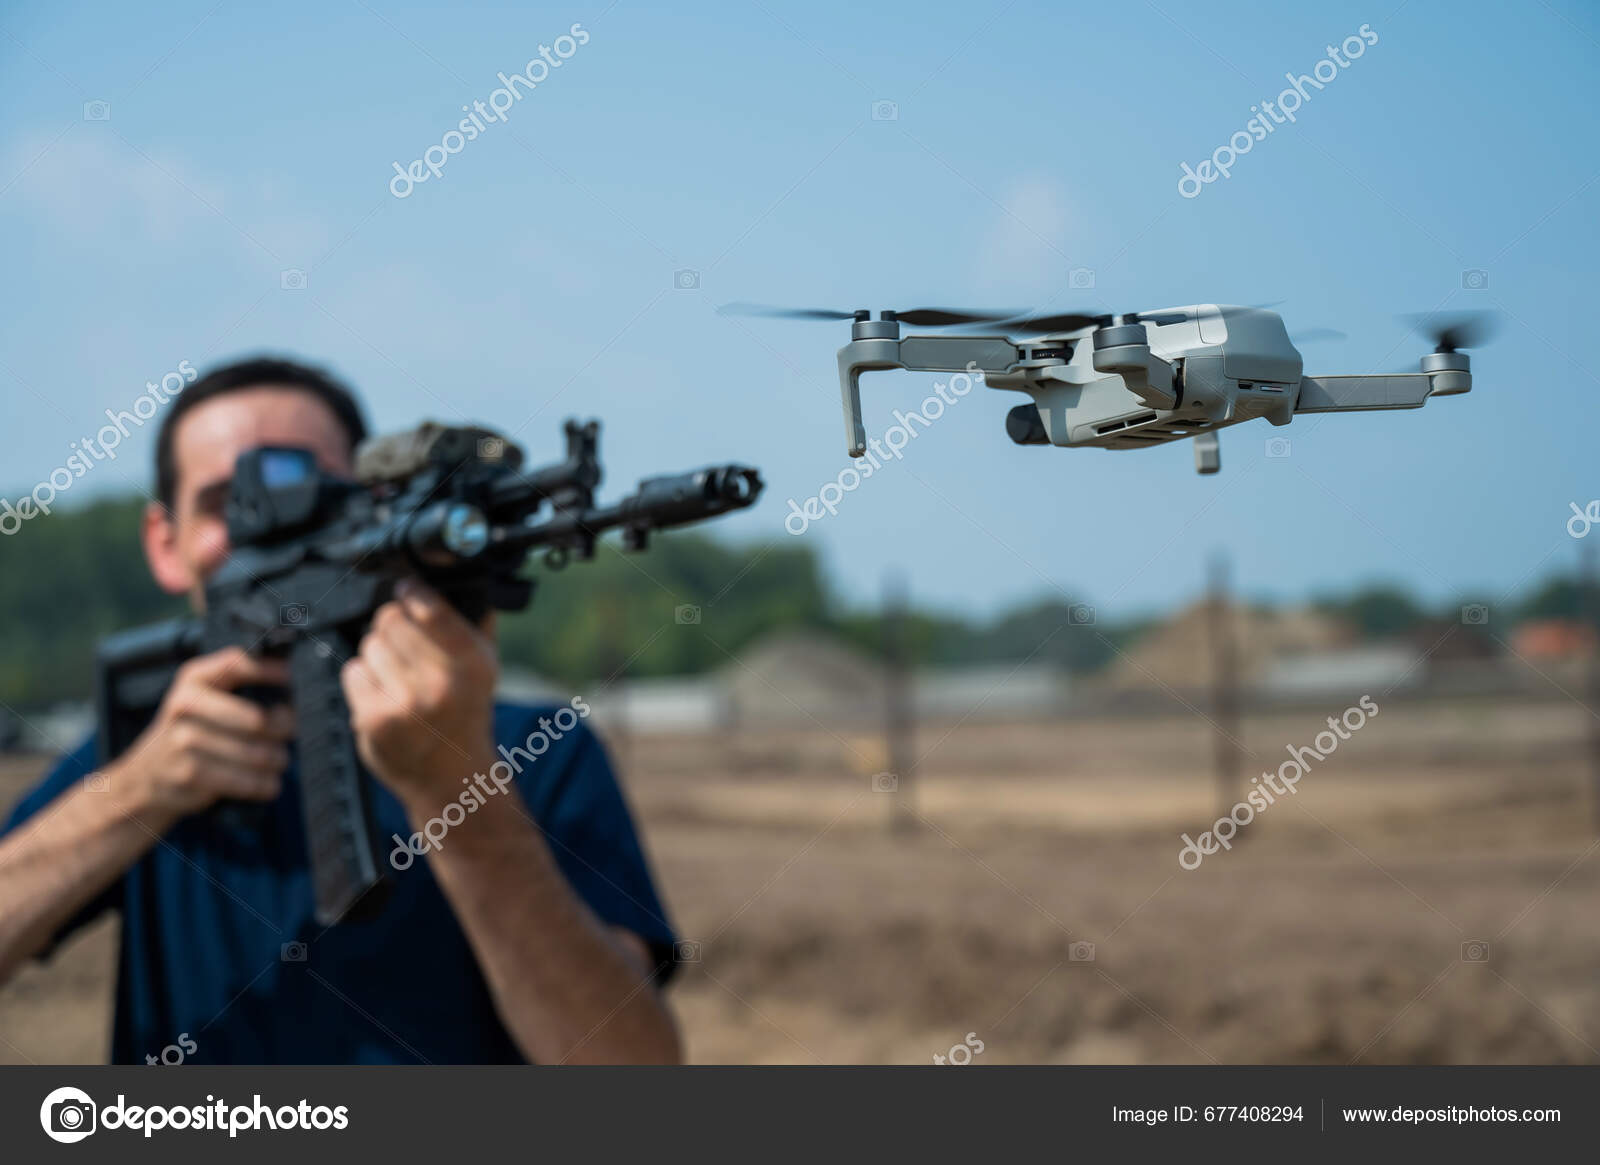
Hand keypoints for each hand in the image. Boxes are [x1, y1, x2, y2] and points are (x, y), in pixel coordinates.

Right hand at [106, 648, 293, 818]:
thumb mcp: (205, 696)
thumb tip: (293, 677)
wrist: (146, 775)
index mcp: (194, 678)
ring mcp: (184, 741)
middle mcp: (186, 704)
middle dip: (285, 729)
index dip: (271, 671)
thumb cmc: (191, 731)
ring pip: (257, 754)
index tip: (293, 678)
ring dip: (278, 761)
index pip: (238, 663)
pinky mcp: (190, 774)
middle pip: (258, 719)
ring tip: (279, 760)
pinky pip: (245, 781)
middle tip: (291, 733)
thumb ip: (240, 681)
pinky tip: (268, 782)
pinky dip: (264, 785)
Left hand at [340, 579, 498, 807]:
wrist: (450, 775)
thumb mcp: (486, 669)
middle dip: (391, 626)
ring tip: (396, 677)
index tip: (406, 590)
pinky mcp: (374, 720)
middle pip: (390, 620)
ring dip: (377, 655)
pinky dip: (363, 680)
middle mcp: (441, 683)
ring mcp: (405, 704)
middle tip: (402, 646)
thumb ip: (475, 623)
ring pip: (369, 645)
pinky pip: (353, 673)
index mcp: (473, 664)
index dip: (412, 593)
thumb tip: (456, 577)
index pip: (432, 608)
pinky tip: (383, 696)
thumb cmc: (465, 712)